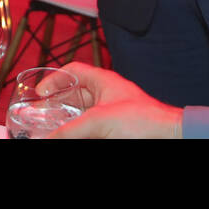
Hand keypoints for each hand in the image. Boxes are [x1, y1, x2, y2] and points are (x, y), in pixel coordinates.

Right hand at [47, 62, 182, 138]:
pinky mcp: (115, 131)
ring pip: (81, 115)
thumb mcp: (99, 121)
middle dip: (55, 105)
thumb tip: (48, 137)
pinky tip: (69, 137)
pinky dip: (78, 132)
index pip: (72, 71)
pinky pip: (90, 129)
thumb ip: (70, 130)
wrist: (169, 138)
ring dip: (65, 123)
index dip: (54, 79)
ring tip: (49, 131)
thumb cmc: (145, 120)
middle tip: (40, 116)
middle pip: (73, 95)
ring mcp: (111, 114)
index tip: (40, 93)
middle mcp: (106, 96)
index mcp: (103, 81)